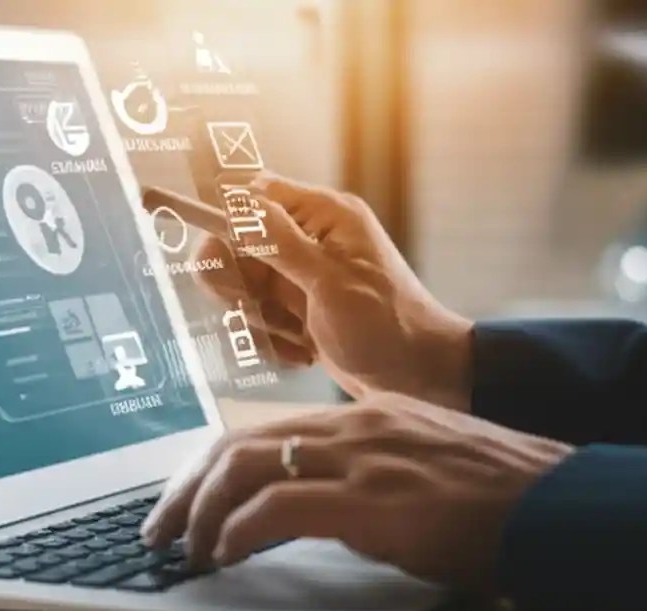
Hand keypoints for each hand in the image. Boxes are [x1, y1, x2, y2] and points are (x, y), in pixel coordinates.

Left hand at [142, 392, 573, 590]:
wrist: (561, 504)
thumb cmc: (504, 497)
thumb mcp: (426, 467)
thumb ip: (374, 471)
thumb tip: (321, 503)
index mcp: (367, 415)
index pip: (265, 429)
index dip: (215, 465)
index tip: (189, 497)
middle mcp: (355, 424)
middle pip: (238, 441)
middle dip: (186, 486)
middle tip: (160, 527)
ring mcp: (362, 458)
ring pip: (244, 466)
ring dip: (200, 510)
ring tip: (183, 547)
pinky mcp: (370, 501)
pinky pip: (274, 509)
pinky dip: (236, 532)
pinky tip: (224, 556)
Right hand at [195, 174, 474, 409]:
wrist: (418, 378)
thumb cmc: (387, 326)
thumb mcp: (329, 281)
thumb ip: (277, 241)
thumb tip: (235, 202)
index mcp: (323, 215)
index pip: (252, 196)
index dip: (229, 226)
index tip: (228, 266)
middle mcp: (308, 238)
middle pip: (235, 246)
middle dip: (241, 287)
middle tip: (261, 314)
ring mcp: (300, 275)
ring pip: (241, 288)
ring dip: (260, 321)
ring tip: (299, 339)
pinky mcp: (297, 309)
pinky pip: (257, 317)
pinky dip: (273, 340)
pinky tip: (304, 352)